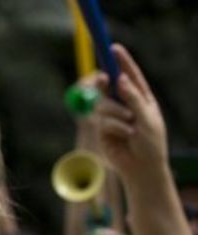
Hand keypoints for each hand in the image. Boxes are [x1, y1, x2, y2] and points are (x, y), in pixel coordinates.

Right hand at [93, 44, 167, 183]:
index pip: (129, 75)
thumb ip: (133, 98)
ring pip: (103, 104)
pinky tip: (124, 136)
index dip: (121, 61)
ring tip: (129, 125)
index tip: (113, 48)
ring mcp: (112, 117)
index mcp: (141, 97)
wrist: (141, 167)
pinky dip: (114, 126)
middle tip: (103, 81)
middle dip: (104, 83)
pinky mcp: (102, 130)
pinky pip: (102, 121)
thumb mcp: (147, 118)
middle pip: (108, 86)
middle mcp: (125, 104)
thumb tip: (119, 80)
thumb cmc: (151, 143)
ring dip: (116, 113)